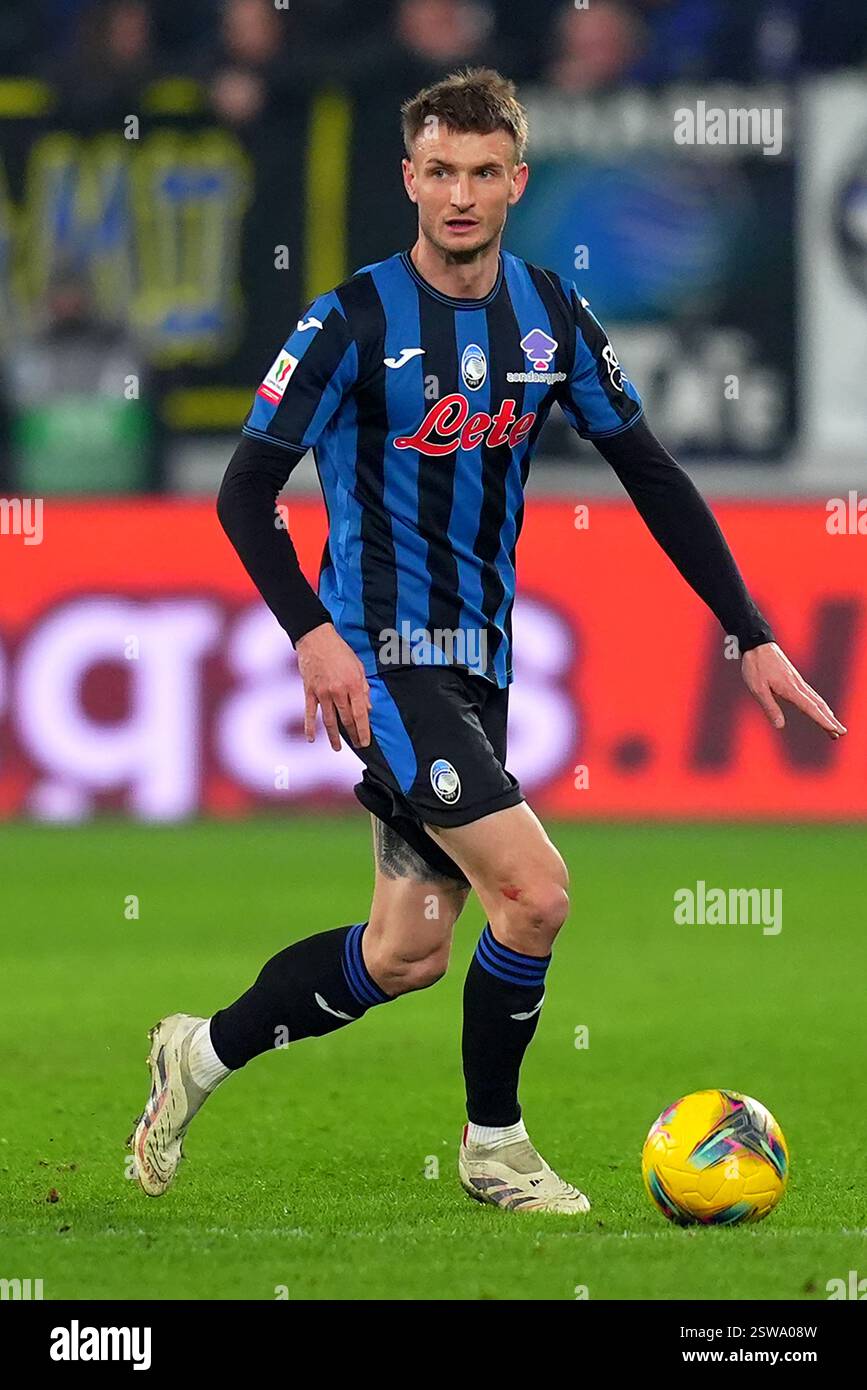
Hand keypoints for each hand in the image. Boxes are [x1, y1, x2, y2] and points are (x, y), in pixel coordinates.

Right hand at [296, 623, 371, 749]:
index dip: (363, 730)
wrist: (316, 638)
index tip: (365, 741)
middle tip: (357, 745)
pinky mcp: (309, 691)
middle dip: (353, 735)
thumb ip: (364, 689)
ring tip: (337, 748)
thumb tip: (368, 709)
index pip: (360, 714)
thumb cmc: (340, 651)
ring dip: (333, 736)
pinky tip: (312, 738)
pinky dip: (310, 726)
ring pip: (329, 720)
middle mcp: (338, 691)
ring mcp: (322, 692)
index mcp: (354, 684)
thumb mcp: (359, 667)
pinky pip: (310, 712)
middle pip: (346, 719)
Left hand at [741, 642, 846, 738]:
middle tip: (841, 732)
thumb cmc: (756, 666)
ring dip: (827, 714)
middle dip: (830, 720)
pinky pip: (811, 694)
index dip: (823, 720)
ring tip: (834, 725)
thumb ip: (770, 707)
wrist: (758, 644)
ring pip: (817, 700)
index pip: (810, 708)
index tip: (835, 729)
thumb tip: (780, 726)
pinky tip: (821, 708)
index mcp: (790, 689)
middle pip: (819, 706)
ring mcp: (798, 681)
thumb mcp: (757, 689)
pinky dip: (820, 704)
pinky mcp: (795, 679)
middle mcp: (798, 685)